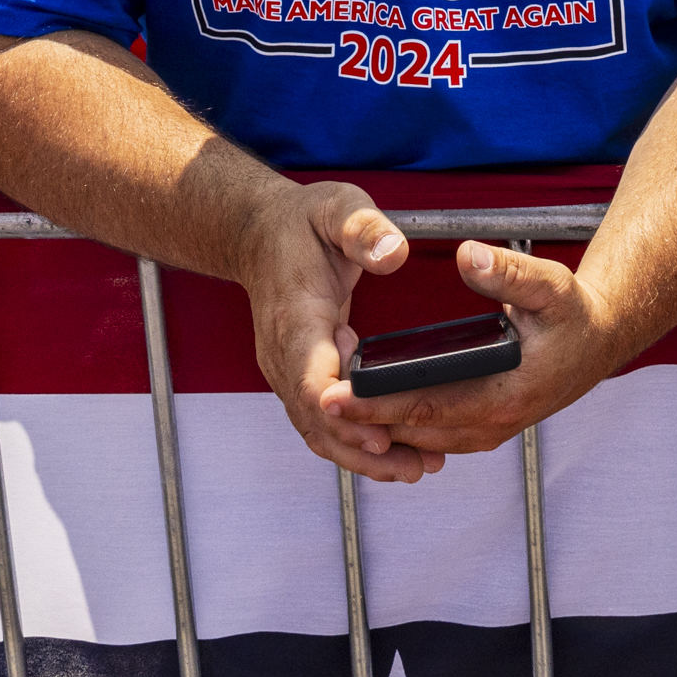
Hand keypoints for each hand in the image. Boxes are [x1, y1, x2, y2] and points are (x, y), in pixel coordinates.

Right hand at [243, 179, 445, 479]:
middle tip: (417, 466)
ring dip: (361, 456)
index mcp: (295, 316)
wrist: (259, 233)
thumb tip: (394, 253)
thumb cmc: (302, 222)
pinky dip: (351, 442)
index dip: (344, 411)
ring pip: (317, 429)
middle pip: (316, 419)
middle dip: (364, 448)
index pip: (311, 378)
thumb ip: (364, 228)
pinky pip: (319, 421)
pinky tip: (390, 452)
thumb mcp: (336, 207)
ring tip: (415, 470)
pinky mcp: (297, 376)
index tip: (380, 432)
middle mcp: (284, 353)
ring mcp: (286, 369)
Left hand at [332, 240, 624, 461]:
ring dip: (379, 429)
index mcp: (505, 394)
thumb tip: (469, 257)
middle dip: (363, 421)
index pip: (425, 407)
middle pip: (414, 431)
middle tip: (316, 402)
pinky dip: (400, 427)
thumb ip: (509, 272)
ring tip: (334, 406)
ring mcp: (488, 430)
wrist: (598, 341)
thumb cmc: (573, 313)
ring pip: (420, 440)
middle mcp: (494, 422)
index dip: (376, 404)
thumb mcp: (551, 285)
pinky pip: (432, 436)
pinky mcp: (483, 426)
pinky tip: (371, 410)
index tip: (333, 395)